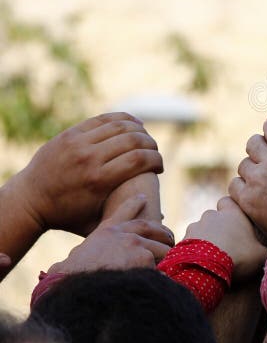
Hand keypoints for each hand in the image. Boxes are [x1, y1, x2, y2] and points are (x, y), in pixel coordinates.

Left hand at [13, 112, 163, 235]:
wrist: (30, 201)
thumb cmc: (68, 216)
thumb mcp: (96, 224)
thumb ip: (126, 218)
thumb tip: (160, 216)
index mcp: (98, 181)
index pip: (140, 160)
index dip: (157, 161)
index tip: (160, 168)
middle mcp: (89, 158)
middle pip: (134, 140)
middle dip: (152, 146)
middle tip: (155, 154)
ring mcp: (78, 143)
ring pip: (121, 126)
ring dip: (140, 131)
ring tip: (146, 141)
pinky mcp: (70, 134)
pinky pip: (103, 119)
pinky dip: (124, 119)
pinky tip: (134, 125)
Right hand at [49, 195, 173, 273]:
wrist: (69, 284)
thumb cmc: (70, 277)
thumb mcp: (81, 257)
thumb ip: (99, 253)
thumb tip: (108, 263)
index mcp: (106, 232)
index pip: (124, 214)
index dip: (134, 204)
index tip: (143, 197)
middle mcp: (123, 234)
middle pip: (153, 231)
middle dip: (165, 235)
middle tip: (172, 240)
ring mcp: (135, 244)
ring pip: (161, 252)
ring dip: (166, 260)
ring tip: (170, 268)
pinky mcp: (143, 258)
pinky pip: (159, 271)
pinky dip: (161, 278)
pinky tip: (159, 284)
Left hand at [184, 197, 266, 280]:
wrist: (208, 268)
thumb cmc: (239, 257)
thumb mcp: (261, 255)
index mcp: (232, 214)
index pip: (228, 201)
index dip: (231, 210)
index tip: (236, 223)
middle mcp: (212, 216)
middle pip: (213, 216)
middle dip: (217, 227)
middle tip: (226, 243)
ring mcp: (195, 227)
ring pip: (200, 229)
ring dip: (205, 238)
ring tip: (212, 255)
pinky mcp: (183, 240)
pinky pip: (189, 243)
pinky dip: (194, 250)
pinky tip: (201, 262)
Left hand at [229, 120, 266, 242]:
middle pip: (253, 143)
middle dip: (256, 149)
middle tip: (260, 159)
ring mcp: (258, 179)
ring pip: (243, 164)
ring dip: (249, 170)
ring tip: (257, 180)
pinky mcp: (248, 198)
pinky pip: (235, 185)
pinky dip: (241, 188)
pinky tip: (249, 193)